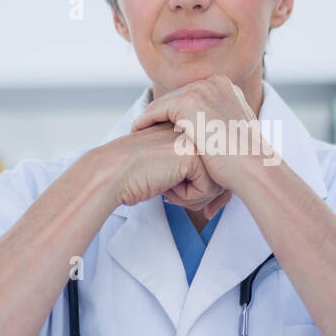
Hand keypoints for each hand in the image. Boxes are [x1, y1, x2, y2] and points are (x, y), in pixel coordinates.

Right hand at [99, 122, 233, 217]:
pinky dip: (188, 198)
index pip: (217, 165)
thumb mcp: (172, 168)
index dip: (208, 191)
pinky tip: (168, 188)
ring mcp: (196, 139)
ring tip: (170, 191)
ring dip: (194, 198)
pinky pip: (208, 189)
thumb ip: (196, 171)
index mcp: (192, 130)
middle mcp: (197, 131)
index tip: (200, 205)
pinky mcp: (193, 154)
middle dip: (203, 196)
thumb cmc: (137, 174)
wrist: (113, 172)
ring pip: (218, 183)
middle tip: (176, 197)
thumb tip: (222, 195)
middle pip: (221, 174)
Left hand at [128, 76, 275, 191]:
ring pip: (165, 102)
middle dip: (163, 114)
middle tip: (145, 129)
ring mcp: (202, 89)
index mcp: (228, 87)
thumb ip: (223, 125)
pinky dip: (145, 120)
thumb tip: (216, 133)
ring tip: (140, 132)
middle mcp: (215, 82)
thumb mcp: (237, 134)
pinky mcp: (188, 100)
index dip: (177, 112)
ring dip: (152, 117)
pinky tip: (137, 132)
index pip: (193, 95)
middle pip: (178, 96)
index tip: (162, 127)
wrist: (252, 167)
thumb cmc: (246, 160)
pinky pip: (156, 109)